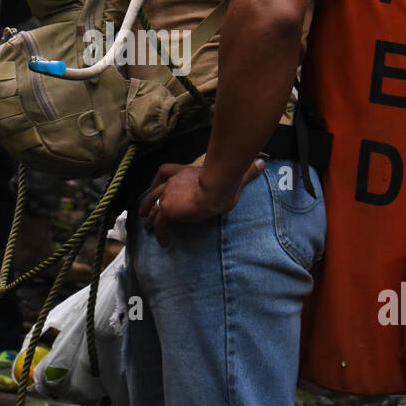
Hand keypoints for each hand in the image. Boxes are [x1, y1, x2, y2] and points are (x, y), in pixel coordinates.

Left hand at [139, 158, 264, 247]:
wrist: (215, 188)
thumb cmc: (225, 182)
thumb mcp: (234, 176)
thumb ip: (246, 171)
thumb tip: (262, 163)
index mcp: (185, 172)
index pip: (165, 171)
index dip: (158, 180)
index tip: (154, 187)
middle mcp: (173, 182)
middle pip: (154, 191)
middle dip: (148, 202)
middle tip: (143, 211)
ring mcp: (169, 195)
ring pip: (153, 208)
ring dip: (149, 218)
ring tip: (147, 228)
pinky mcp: (168, 210)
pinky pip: (159, 224)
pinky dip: (159, 233)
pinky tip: (163, 242)